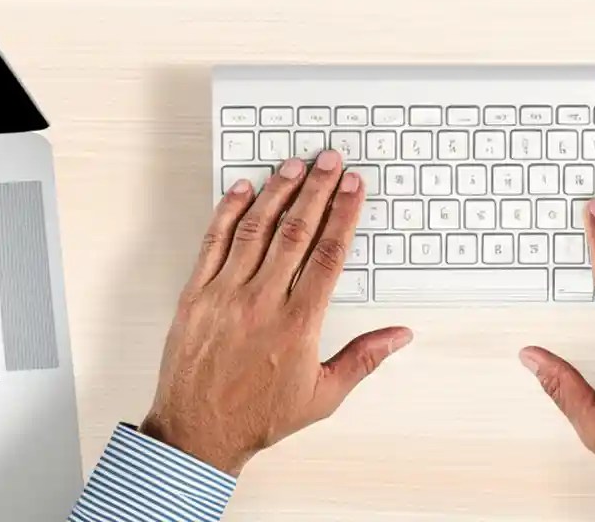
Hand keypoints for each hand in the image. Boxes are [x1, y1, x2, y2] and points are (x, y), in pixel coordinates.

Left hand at [139, 150, 411, 474]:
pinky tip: (241, 190)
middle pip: (295, 231)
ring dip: (277, 192)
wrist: (197, 434)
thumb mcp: (323, 395)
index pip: (328, 254)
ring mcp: (224, 296)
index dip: (344, 214)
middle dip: (317, 190)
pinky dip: (227, 213)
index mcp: (298, 324)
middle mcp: (261, 303)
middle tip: (330, 161)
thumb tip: (400, 335)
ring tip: (294, 166)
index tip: (353, 188)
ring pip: (255, 230)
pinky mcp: (195, 296)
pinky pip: (213, 243)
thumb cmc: (258, 416)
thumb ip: (364, 358)